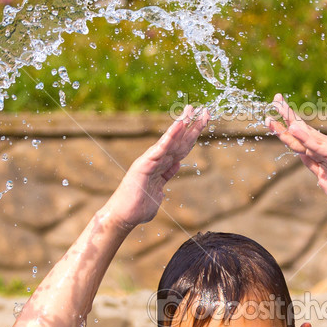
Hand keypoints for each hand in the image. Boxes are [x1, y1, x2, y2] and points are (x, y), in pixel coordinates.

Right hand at [105, 105, 208, 227]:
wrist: (122, 216)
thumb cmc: (138, 207)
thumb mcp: (158, 191)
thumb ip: (166, 178)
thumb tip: (174, 168)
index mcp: (161, 166)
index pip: (181, 148)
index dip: (192, 136)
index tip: (203, 123)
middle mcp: (156, 160)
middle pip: (179, 141)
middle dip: (192, 126)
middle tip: (204, 111)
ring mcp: (150, 161)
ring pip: (170, 140)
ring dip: (182, 125)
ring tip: (191, 110)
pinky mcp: (144, 165)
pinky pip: (160, 148)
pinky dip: (170, 136)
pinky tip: (179, 125)